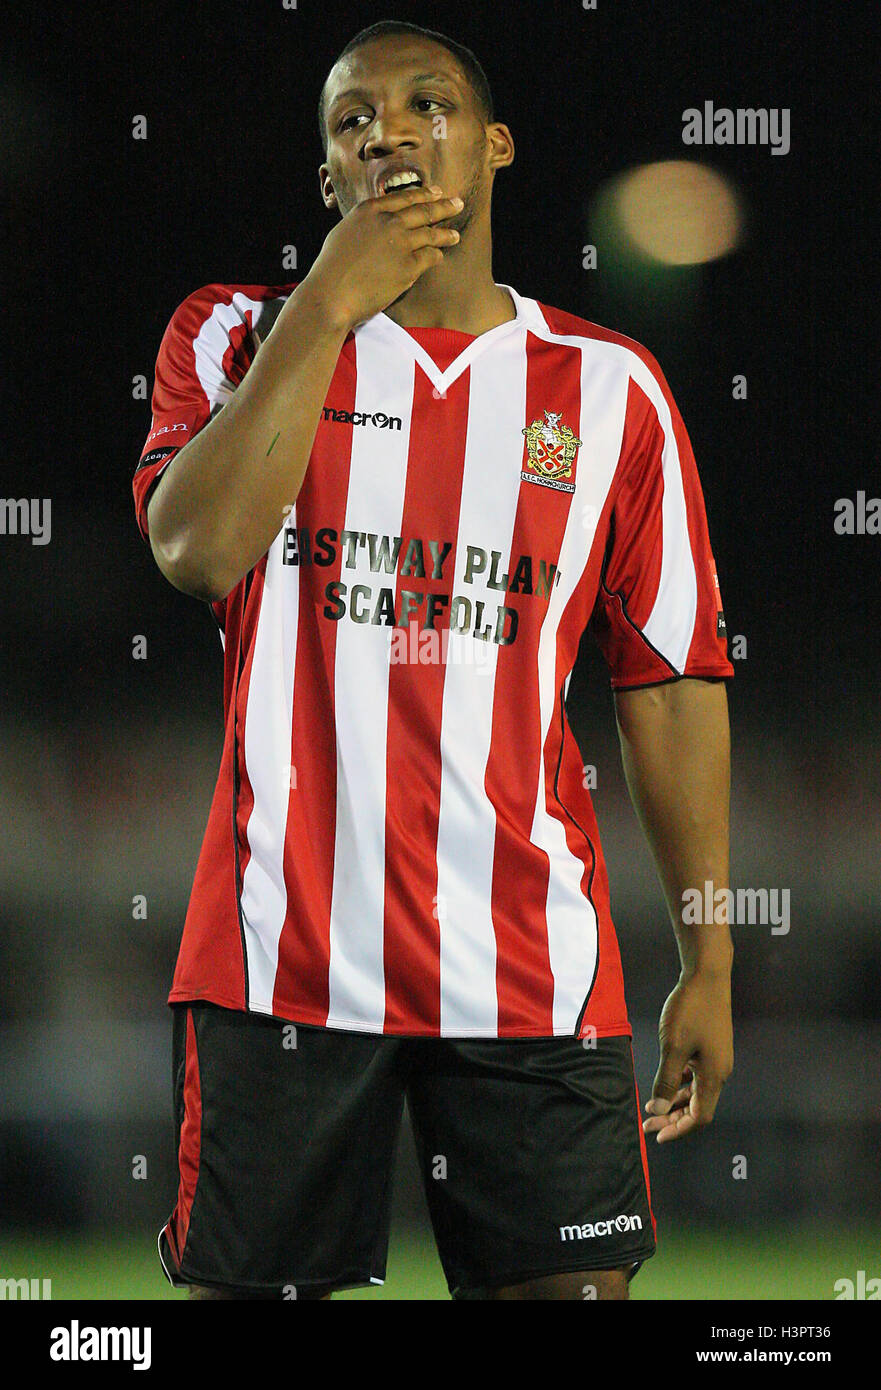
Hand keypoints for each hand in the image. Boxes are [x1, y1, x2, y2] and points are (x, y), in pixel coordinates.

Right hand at [304, 184, 462, 331]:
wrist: (332, 293)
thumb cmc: (331, 267)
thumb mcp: (345, 232)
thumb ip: (366, 224)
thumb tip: (378, 223)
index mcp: (371, 210)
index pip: (405, 197)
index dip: (424, 194)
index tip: (436, 192)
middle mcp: (388, 221)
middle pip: (424, 211)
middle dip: (444, 206)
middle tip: (457, 204)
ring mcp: (401, 243)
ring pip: (432, 234)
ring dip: (446, 234)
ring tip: (455, 235)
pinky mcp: (409, 266)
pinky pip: (430, 257)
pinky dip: (436, 256)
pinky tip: (440, 256)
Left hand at [643, 970, 732, 1143]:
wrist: (708, 976)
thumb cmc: (690, 1011)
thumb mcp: (673, 1048)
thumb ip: (666, 1081)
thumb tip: (659, 1110)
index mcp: (714, 1076)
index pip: (699, 1117)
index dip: (679, 1129)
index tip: (657, 1135)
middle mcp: (720, 1071)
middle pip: (697, 1106)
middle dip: (673, 1117)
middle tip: (648, 1122)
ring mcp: (717, 1058)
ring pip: (696, 1091)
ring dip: (675, 1101)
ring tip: (652, 1107)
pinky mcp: (712, 1047)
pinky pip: (696, 1075)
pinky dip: (680, 1083)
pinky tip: (665, 1082)